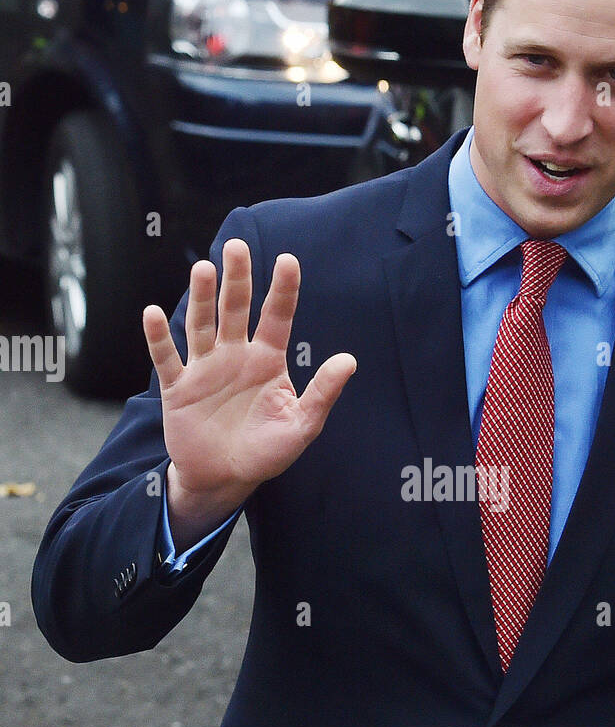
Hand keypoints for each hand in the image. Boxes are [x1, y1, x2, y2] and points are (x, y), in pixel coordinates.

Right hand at [142, 238, 355, 530]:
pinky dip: (158, 337)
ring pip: (201, 325)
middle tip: (236, 246)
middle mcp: (235, 356)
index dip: (282, 289)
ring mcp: (205, 368)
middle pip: (235, 309)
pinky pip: (167, 358)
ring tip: (203, 269)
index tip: (288, 260)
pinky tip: (153, 312)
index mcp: (267, 360)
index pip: (277, 317)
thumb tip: (349, 360)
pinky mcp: (178, 387)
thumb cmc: (266, 452)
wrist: (224, 479)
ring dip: (201, 298)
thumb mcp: (302, 426)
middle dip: (236, 279)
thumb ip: (322, 393)